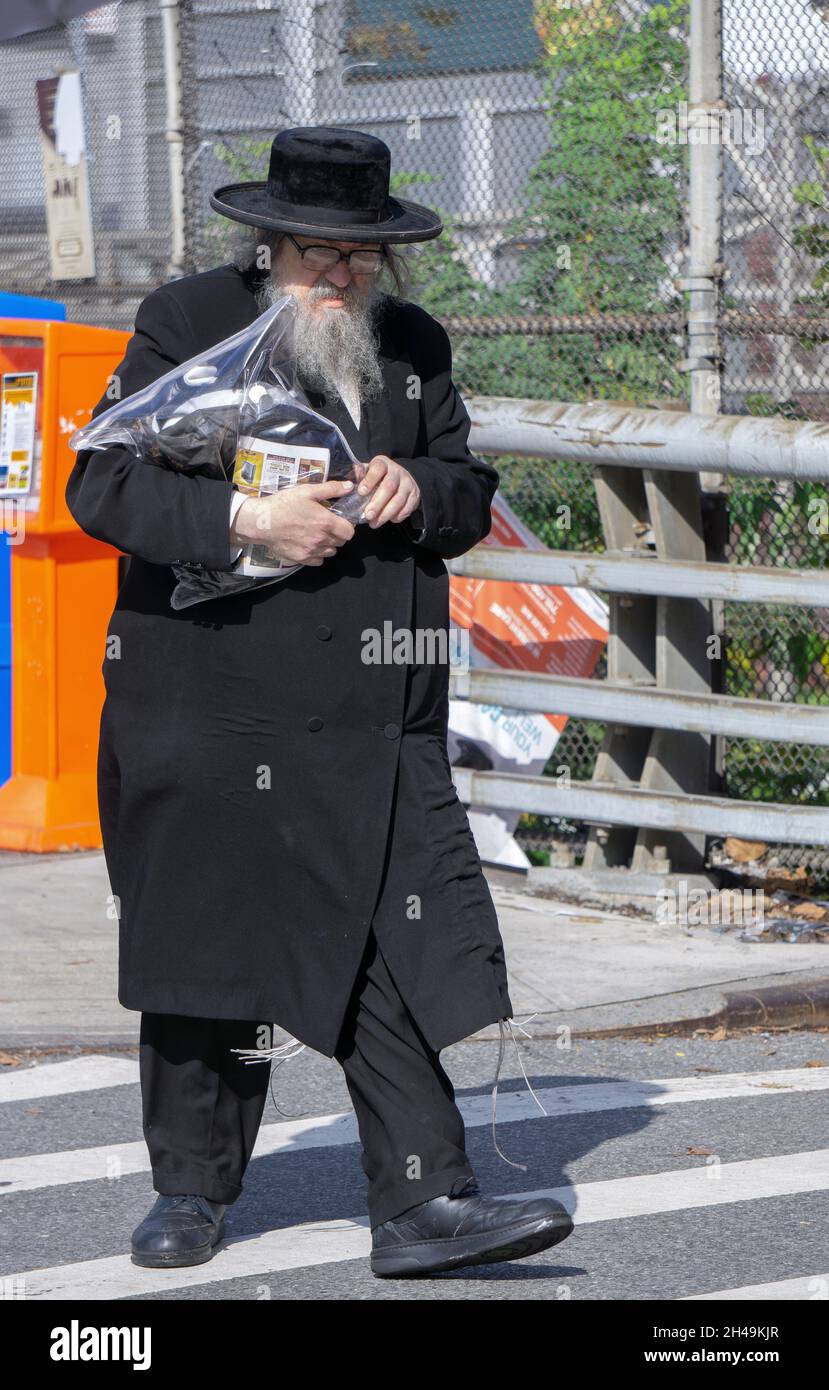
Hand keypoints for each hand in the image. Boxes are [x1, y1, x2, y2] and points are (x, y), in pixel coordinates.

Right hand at [231, 480, 355, 565]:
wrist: (262, 522)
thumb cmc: (284, 504)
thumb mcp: (307, 491)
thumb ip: (331, 489)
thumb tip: (350, 487)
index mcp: (326, 522)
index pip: (349, 532)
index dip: (346, 526)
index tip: (339, 521)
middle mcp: (321, 539)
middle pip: (341, 542)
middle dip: (337, 534)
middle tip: (326, 525)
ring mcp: (312, 551)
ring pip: (331, 552)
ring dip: (328, 545)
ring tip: (318, 534)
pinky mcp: (302, 558)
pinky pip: (318, 561)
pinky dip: (317, 554)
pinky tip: (310, 544)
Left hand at [357, 455, 420, 528]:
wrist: (402, 478)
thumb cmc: (378, 477)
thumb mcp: (368, 472)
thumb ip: (359, 476)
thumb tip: (346, 482)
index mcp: (383, 464)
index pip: (378, 469)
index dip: (369, 480)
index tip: (361, 492)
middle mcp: (397, 472)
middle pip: (389, 487)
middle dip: (377, 503)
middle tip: (367, 515)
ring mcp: (408, 484)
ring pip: (399, 500)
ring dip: (386, 513)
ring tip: (374, 523)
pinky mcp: (414, 496)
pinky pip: (407, 508)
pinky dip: (397, 516)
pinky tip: (388, 520)